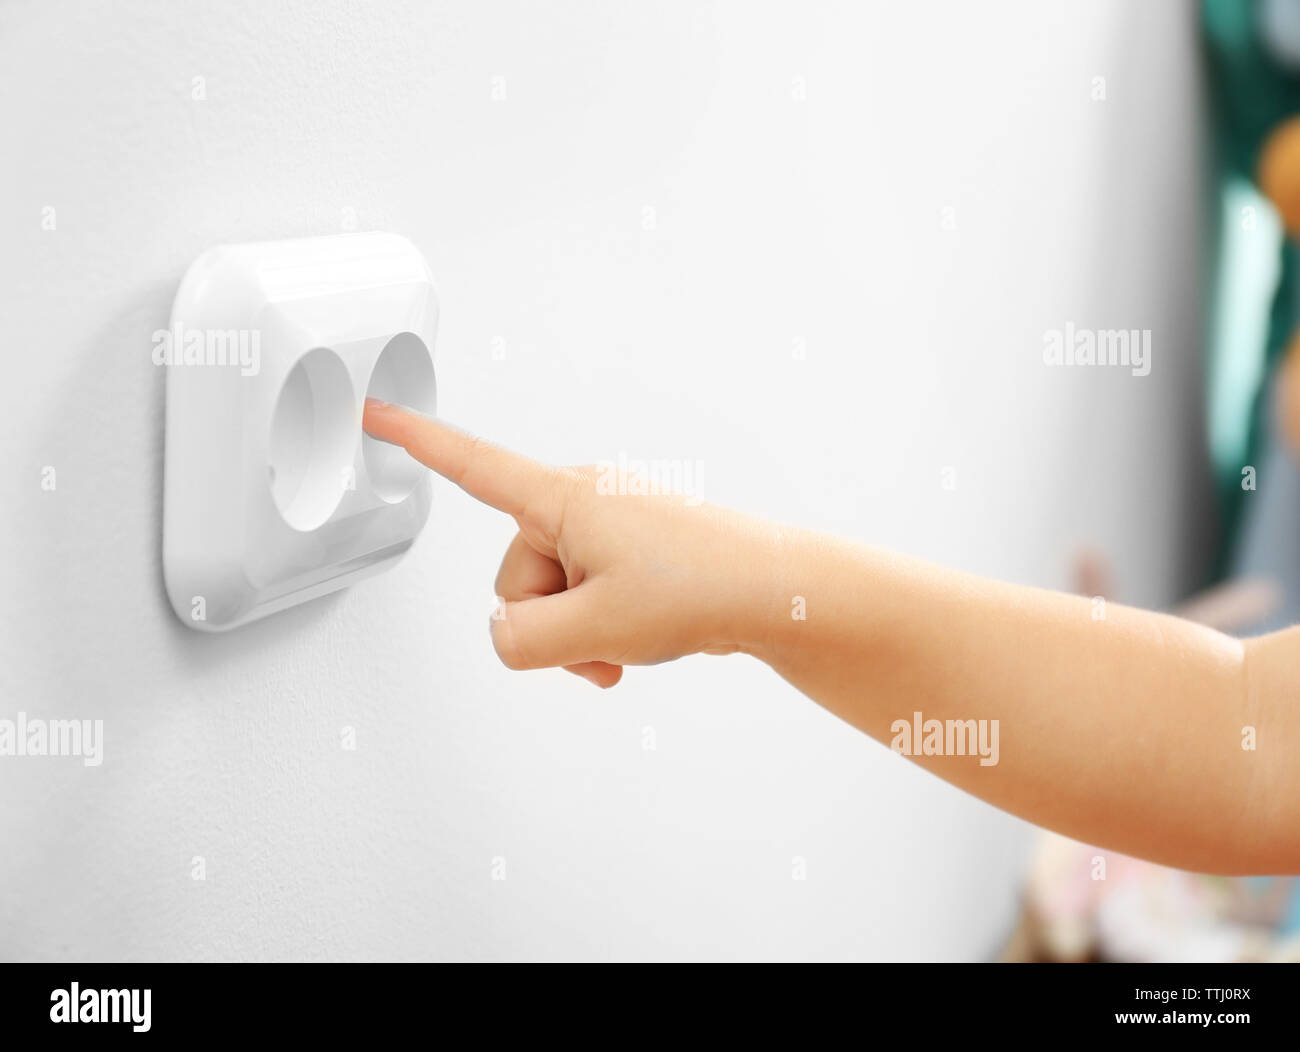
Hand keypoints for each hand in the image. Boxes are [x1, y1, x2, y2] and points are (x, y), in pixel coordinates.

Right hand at [363, 400, 779, 686]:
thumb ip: (521, 640)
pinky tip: (637, 640)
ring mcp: (609, 526)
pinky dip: (601, 627)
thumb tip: (505, 635)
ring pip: (552, 594)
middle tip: (603, 638)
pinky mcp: (631, 549)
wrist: (774, 592)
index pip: (472, 464)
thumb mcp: (593, 630)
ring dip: (580, 632)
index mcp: (564, 499)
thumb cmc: (700, 588)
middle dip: (549, 620)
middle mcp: (582, 502)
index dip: (416, 440)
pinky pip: (586, 594)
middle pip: (515, 572)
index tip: (373, 409)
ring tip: (629, 641)